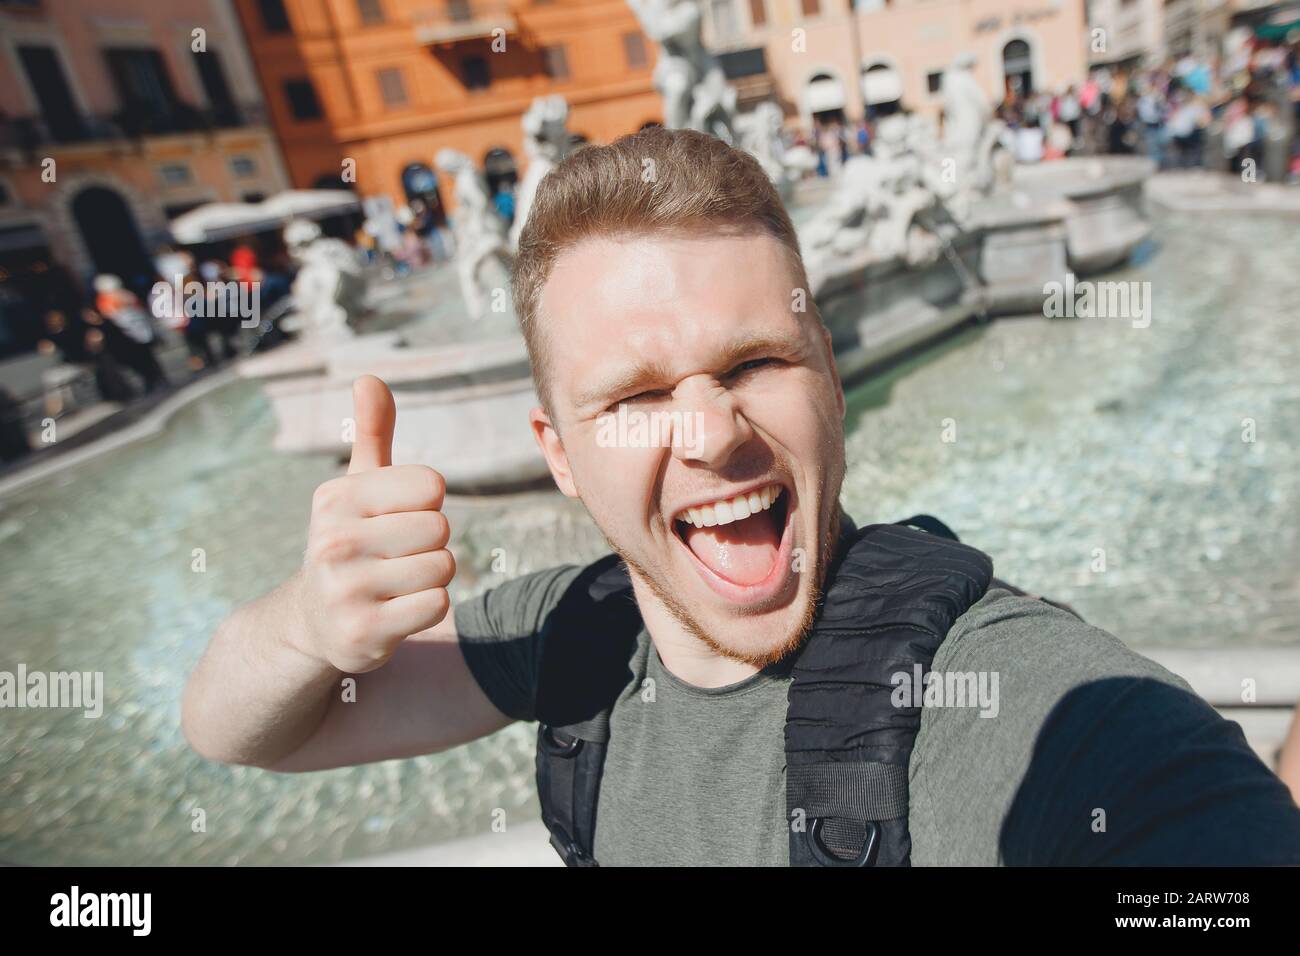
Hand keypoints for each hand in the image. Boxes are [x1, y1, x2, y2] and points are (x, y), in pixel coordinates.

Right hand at [296, 375, 454, 672]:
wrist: (313, 621)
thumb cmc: (351, 541)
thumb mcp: (355, 487)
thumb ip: (372, 432)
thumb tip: (370, 377)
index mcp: (338, 498)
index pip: (431, 485)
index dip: (427, 503)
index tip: (398, 516)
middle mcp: (334, 542)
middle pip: (440, 529)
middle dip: (430, 543)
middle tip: (396, 555)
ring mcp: (346, 591)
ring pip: (443, 567)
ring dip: (432, 576)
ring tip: (396, 581)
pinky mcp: (364, 633)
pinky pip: (437, 605)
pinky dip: (428, 607)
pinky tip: (397, 608)